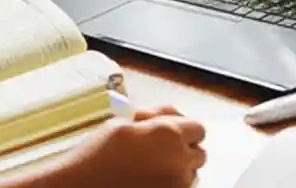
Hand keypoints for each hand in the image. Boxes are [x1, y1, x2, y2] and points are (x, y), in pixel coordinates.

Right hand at [41, 106, 205, 187]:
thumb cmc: (96, 156)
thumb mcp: (123, 123)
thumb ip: (155, 117)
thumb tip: (173, 115)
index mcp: (169, 134)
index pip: (198, 129)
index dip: (183, 129)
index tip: (170, 133)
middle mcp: (179, 161)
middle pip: (199, 153)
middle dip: (183, 150)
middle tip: (158, 151)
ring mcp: (176, 185)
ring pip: (191, 174)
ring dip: (179, 169)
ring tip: (150, 167)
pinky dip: (171, 184)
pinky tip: (147, 180)